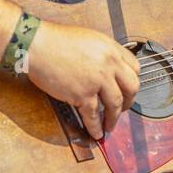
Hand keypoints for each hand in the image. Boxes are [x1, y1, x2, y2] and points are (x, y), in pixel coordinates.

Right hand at [24, 20, 141, 139]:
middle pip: (131, 87)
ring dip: (114, 118)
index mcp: (111, 49)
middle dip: (129, 101)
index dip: (132, 81)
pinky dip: (96, 127)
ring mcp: (97, 80)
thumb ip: (102, 54)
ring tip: (110, 125)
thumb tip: (107, 69)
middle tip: (123, 108)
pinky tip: (96, 132)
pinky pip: (93, 116)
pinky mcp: (82, 94)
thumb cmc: (56, 40)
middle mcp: (109, 64)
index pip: (135, 68)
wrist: (37, 45)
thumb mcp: (89, 39)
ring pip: (115, 104)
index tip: (128, 89)